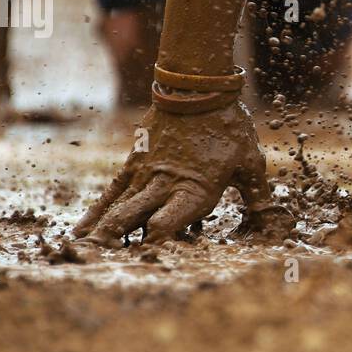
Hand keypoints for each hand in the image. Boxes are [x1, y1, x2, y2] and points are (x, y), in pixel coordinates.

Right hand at [73, 101, 292, 246]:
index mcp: (194, 191)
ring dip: (101, 233)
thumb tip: (270, 217)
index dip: (155, 245)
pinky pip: (111, 192)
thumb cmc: (227, 126)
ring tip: (84, 254)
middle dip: (117, 244)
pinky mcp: (134, 164)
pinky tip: (81, 230)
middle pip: (133, 220)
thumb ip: (257, 193)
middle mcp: (165, 186)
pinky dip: (95, 212)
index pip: (167, 225)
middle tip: (101, 264)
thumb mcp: (250, 161)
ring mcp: (145, 175)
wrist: (196, 87)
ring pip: (118, 209)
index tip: (146, 260)